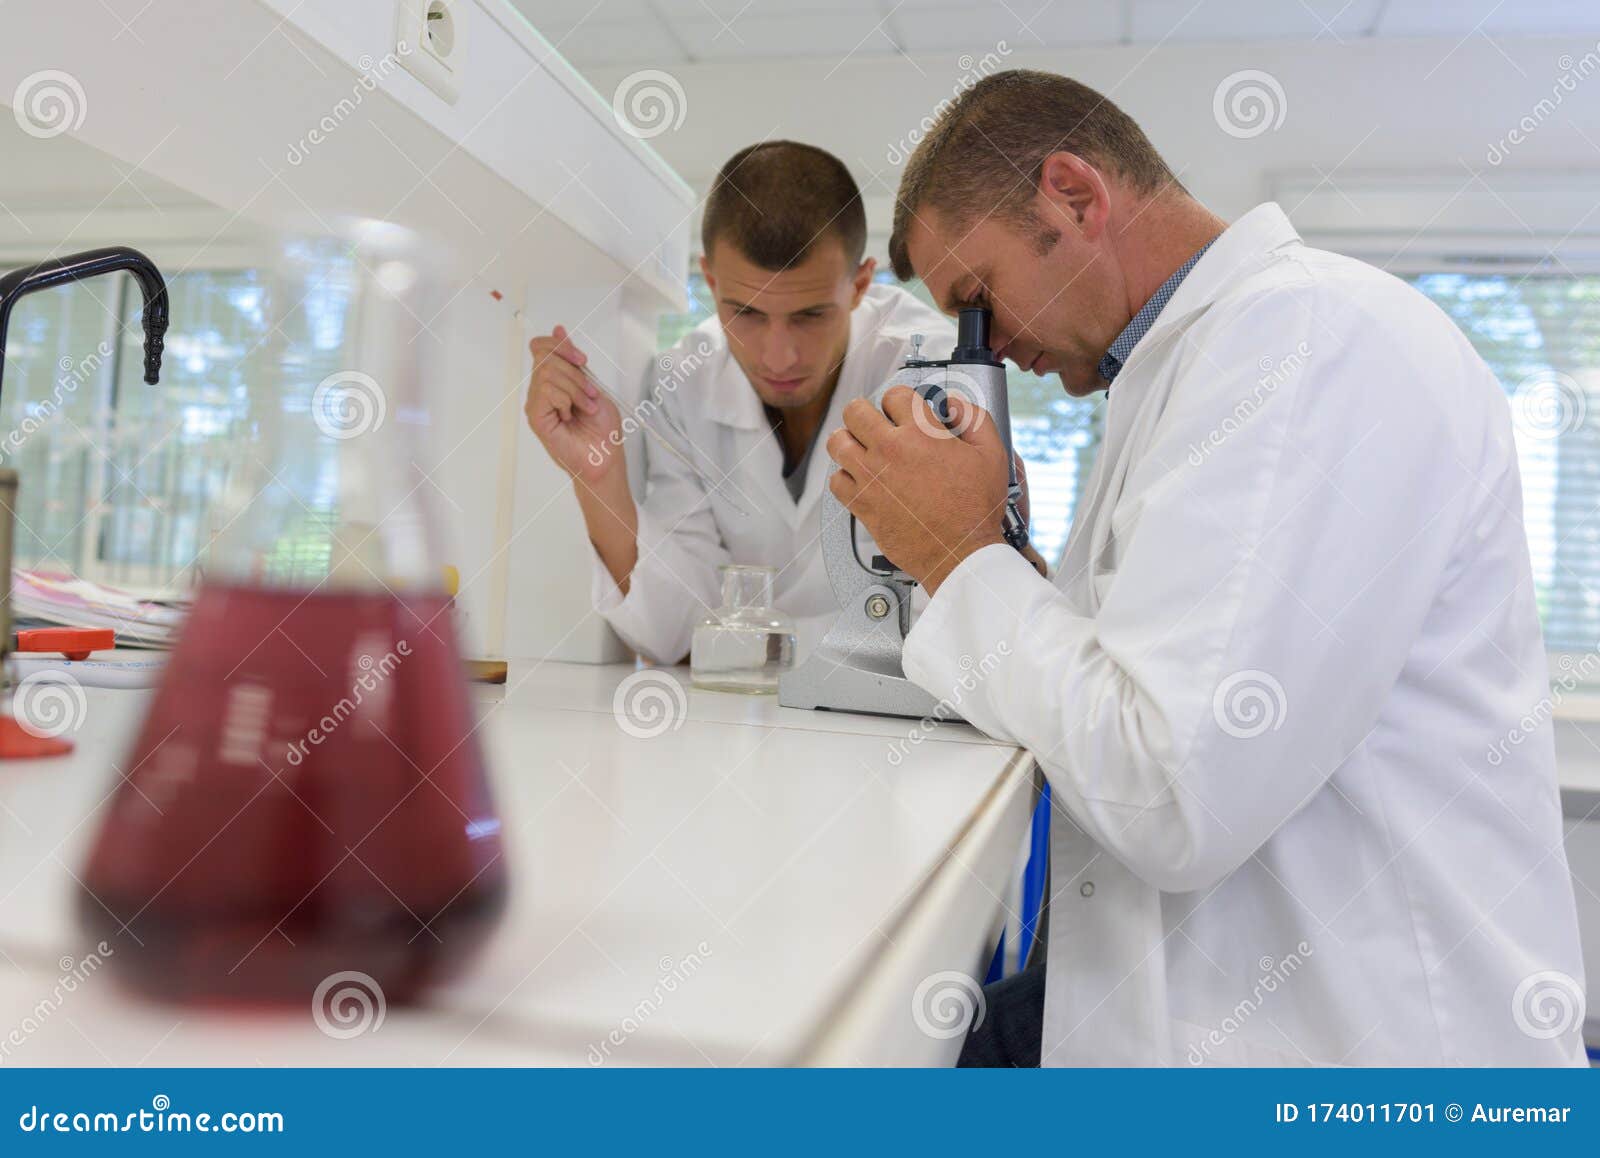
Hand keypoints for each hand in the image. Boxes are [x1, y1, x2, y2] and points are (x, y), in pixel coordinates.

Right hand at [524, 325, 624, 488]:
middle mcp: (541, 390)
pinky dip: (565, 399)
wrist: (605, 458)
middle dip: (575, 372)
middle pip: (545, 357)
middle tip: (591, 394)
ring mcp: (537, 404)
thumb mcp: (593, 385)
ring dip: (575, 388)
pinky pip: (545, 392)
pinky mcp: (536, 417)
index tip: (583, 360)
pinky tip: (571, 415)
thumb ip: (574, 361)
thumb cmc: (602, 429)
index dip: (560, 346)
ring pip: (547, 373)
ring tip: (586, 407)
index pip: (541, 347)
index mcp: (555, 380)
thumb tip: (558, 330)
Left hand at [826, 386, 1010, 593]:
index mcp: (921, 433)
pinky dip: (844, 477)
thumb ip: (974, 418)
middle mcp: (891, 450)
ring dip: (848, 440)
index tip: (901, 410)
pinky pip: (836, 481)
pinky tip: (858, 479)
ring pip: (838, 442)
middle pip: (855, 411)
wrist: (960, 553)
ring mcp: (872, 477)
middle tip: (873, 422)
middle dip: (865, 412)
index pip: (894, 395)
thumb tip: (953, 403)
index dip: (899, 400)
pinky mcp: (862, 504)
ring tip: (859, 446)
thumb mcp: (992, 454)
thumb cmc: (975, 510)